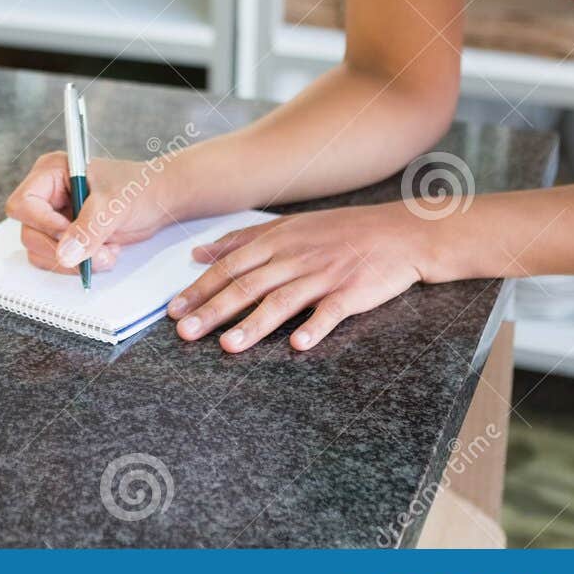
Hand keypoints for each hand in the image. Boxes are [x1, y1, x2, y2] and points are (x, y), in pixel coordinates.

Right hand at [4, 152, 182, 274]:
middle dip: (63, 249)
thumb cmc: (139, 187)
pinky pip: (57, 261)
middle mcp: (47, 196)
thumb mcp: (114, 204)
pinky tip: (104, 252)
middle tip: (96, 250)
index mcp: (51, 173)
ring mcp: (54, 219)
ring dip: (74, 261)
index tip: (70, 233)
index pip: (23, 204)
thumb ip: (89, 228)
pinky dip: (79, 265)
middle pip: (29, 233)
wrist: (158, 200)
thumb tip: (65, 254)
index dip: (43, 224)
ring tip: (106, 251)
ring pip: (41, 252)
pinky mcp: (65, 238)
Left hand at [165, 203, 437, 351]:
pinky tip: (298, 345)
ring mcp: (324, 275)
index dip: (200, 288)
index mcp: (277, 241)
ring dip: (254, 325)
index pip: (230, 267)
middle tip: (185, 332)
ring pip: (282, 301)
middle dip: (213, 310)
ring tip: (228, 346)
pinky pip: (331, 311)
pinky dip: (315, 327)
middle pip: (248, 285)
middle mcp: (295, 257)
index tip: (173, 310)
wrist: (399, 233)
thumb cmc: (339, 232)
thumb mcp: (288, 227)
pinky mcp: (352, 292)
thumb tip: (199, 253)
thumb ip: (242, 241)